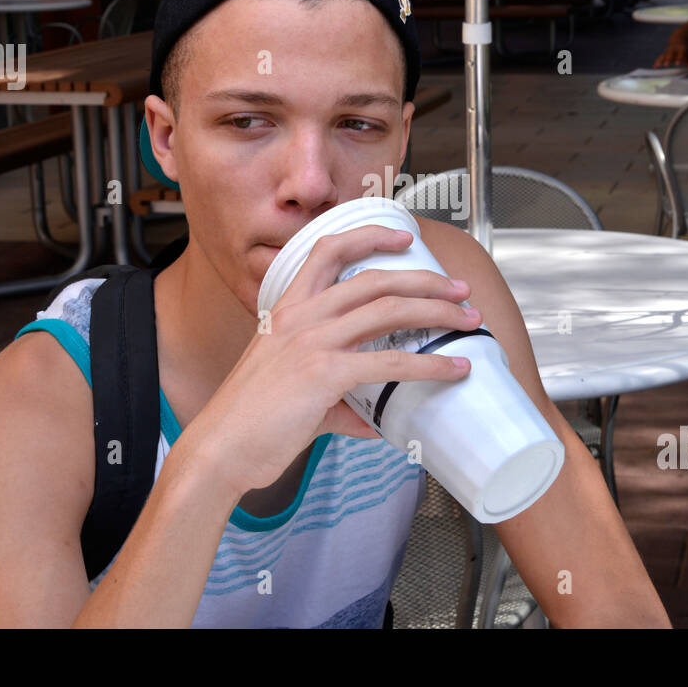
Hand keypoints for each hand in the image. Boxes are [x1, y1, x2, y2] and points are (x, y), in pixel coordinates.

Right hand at [191, 225, 479, 496]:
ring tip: (468, 318)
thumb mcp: (293, 394)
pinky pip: (390, 361)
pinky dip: (429, 363)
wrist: (219, 449)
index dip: (369, 237)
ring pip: (389, 309)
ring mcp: (313, 342)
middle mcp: (300, 316)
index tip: (403, 237)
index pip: (328, 251)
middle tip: (459, 289)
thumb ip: (337, 401)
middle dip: (425, 279)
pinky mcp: (325, 373)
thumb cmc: (249, 422)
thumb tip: (370, 420)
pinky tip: (453, 369)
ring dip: (437, 310)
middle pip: (375, 279)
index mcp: (286, 310)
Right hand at [653, 39, 687, 67]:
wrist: (681, 38)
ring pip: (664, 55)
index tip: (678, 63)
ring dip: (661, 61)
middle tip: (666, 65)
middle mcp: (674, 49)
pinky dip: (658, 62)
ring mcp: (668, 51)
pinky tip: (655, 66)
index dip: (679, 58)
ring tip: (657, 66)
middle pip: (670, 54)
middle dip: (668, 59)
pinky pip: (660, 58)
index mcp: (681, 47)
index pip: (680, 53)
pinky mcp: (665, 54)